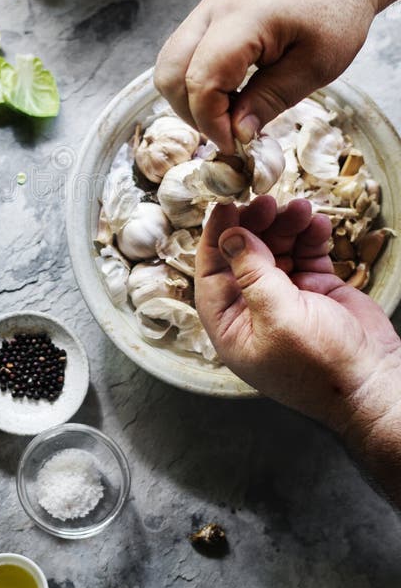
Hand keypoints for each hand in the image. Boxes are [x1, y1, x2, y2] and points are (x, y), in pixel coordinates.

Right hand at [154, 0, 374, 153]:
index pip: (202, 81)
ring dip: (187, 99)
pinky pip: (180, 55)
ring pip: (167, 66)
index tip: (235, 145)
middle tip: (228, 133)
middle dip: (191, 114)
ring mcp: (204, 9)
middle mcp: (212, 10)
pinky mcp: (206, 15)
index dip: (211, 121)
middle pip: (169, 74)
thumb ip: (270, 99)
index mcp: (242, 18)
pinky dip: (192, 82)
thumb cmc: (337, 7)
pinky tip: (225, 94)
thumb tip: (236, 133)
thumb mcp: (316, 65)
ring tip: (226, 114)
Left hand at [195, 196, 400, 433]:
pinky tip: (317, 223)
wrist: (376, 385)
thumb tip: (229, 236)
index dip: (216, 237)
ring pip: (276, 250)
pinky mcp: (315, 291)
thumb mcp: (278, 317)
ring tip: (301, 208)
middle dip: (255, 226)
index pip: (211, 272)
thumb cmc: (321, 365)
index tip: (225, 205)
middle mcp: (252, 309)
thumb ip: (251, 273)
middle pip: (243, 255)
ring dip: (285, 226)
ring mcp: (285, 299)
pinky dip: (310, 237)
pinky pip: (305, 255)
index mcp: (230, 324)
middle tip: (268, 201)